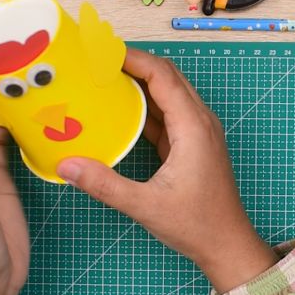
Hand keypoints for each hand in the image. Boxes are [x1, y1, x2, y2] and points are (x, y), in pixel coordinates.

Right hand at [57, 50, 276, 291]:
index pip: (161, 74)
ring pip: (168, 92)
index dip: (132, 57)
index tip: (101, 51)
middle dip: (133, 62)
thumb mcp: (145, 206)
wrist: (227, 244)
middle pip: (166, 75)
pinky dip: (144, 105)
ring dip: (139, 82)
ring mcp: (198, 132)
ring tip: (103, 78)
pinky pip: (167, 113)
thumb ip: (104, 184)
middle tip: (97, 59)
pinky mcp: (192, 144)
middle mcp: (199, 122)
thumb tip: (67, 166)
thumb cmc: (198, 225)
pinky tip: (120, 110)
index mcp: (193, 127)